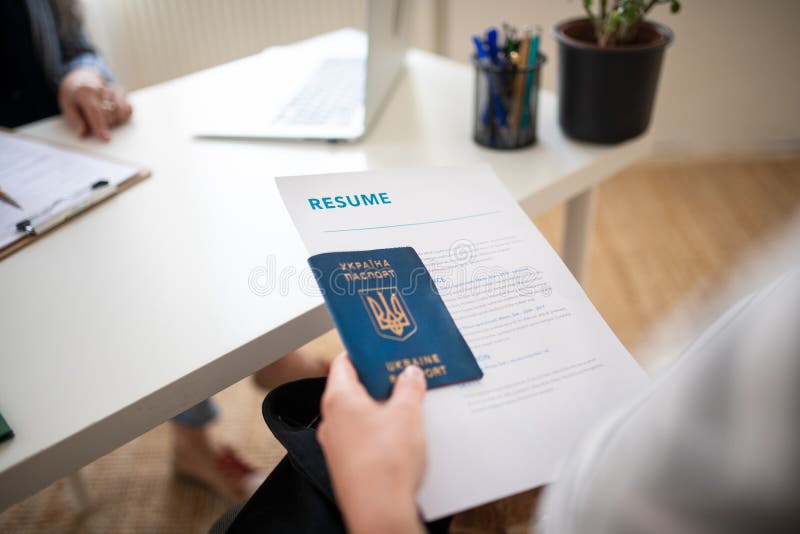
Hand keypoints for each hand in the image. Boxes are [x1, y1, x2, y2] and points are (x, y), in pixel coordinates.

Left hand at [58, 67, 132, 140]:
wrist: (80, 78)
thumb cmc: (74, 95)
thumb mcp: (67, 106)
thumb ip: (75, 120)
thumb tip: (83, 134)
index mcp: (84, 91)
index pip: (95, 111)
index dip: (101, 126)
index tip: (105, 139)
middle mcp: (100, 88)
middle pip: (109, 115)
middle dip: (103, 124)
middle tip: (93, 122)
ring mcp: (112, 89)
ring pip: (120, 113)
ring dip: (113, 120)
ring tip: (102, 116)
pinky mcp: (121, 91)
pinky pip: (128, 108)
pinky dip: (123, 115)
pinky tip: (115, 114)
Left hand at [318, 353, 426, 533]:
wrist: (379, 512)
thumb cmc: (386, 462)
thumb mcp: (407, 414)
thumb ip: (409, 388)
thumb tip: (410, 373)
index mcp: (339, 400)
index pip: (343, 363)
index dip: (362, 353)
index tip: (379, 349)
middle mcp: (330, 420)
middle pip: (351, 389)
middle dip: (377, 382)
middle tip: (401, 375)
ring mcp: (335, 445)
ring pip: (356, 415)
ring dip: (379, 408)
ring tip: (406, 405)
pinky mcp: (345, 464)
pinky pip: (359, 437)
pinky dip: (376, 430)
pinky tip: (398, 436)